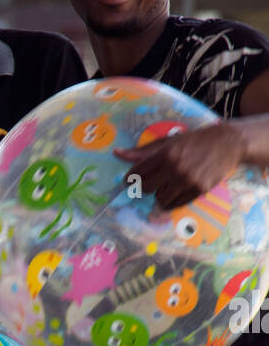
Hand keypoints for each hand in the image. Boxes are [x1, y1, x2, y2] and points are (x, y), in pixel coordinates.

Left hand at [114, 121, 243, 210]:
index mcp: (165, 154)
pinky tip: (177, 190)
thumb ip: (143, 151)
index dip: (130, 178)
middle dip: (145, 186)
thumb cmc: (194, 141)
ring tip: (167, 185)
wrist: (226, 144)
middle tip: (151, 181)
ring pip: (160, 199)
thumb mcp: (169, 141)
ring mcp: (187, 181)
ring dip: (160, 194)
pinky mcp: (198, 191)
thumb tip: (117, 154)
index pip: (137, 173)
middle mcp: (175, 169)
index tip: (130, 180)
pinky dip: (172, 200)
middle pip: (146, 188)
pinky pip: (175, 204)